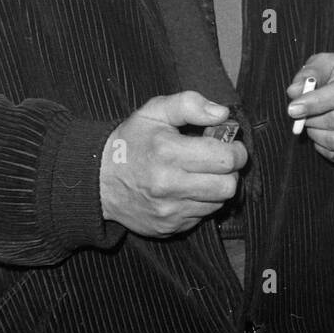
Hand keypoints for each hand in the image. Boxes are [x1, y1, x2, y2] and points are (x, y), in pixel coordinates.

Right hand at [99, 91, 247, 236]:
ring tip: (202, 173)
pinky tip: (188, 188)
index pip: (225, 159)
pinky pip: (202, 216)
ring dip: (218, 187)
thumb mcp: (154, 111)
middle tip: (220, 159)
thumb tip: (222, 114)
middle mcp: (169, 186)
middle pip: (228, 186)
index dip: (235, 149)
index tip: (229, 143)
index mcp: (167, 153)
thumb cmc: (131, 141)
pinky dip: (203, 202)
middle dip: (232, 170)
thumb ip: (189, 104)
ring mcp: (169, 211)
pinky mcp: (168, 228)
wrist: (98, 180)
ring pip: (219, 203)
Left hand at [287, 52, 333, 164]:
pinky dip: (326, 150)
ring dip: (317, 136)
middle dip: (312, 120)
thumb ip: (308, 75)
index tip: (293, 108)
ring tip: (312, 125)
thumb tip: (295, 92)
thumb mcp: (323, 63)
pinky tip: (322, 136)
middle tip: (300, 116)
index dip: (316, 102)